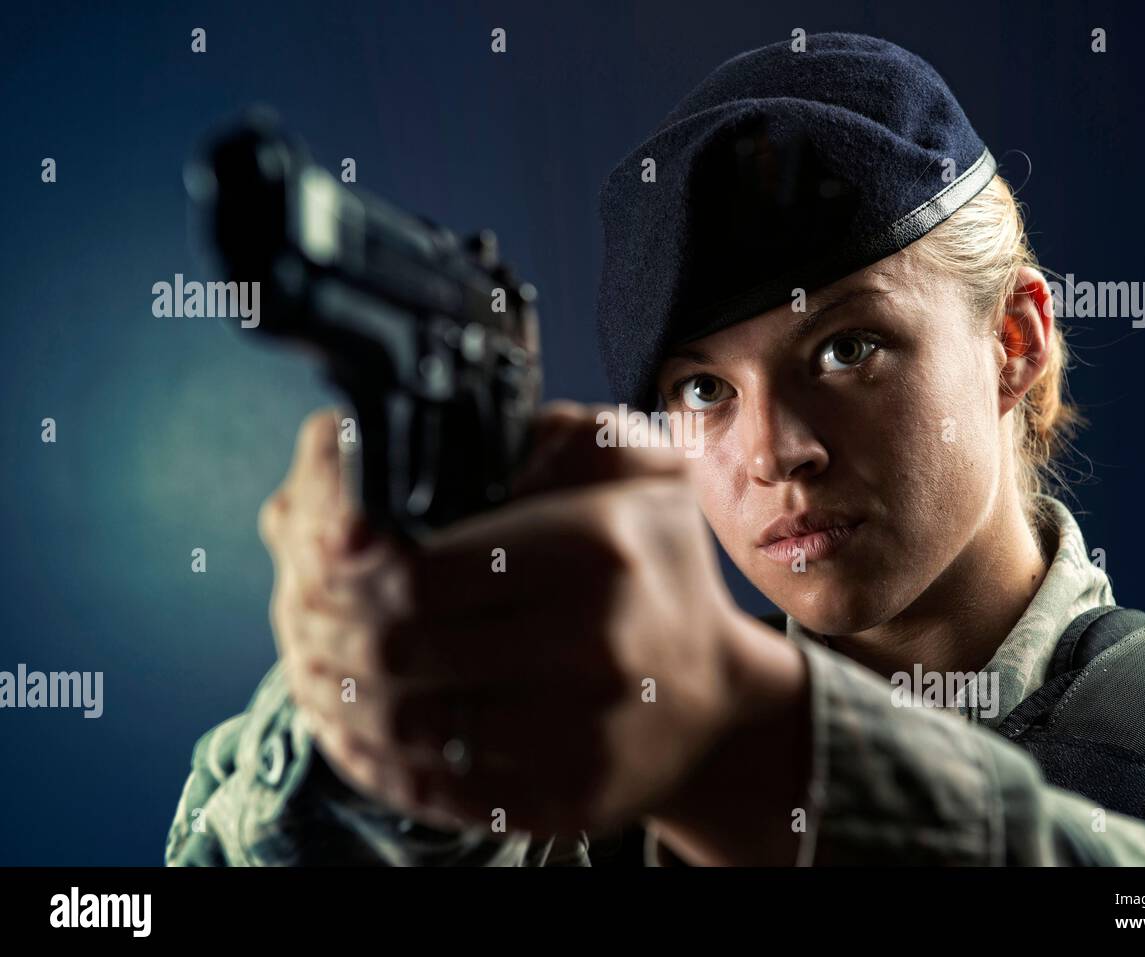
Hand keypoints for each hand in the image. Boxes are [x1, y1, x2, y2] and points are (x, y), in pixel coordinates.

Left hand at [259, 401, 803, 837]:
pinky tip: (354, 733)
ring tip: (314, 667)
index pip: (417, 571)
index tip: (319, 554)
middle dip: (322, 630)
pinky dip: (374, 763)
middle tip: (302, 613)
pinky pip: (438, 792)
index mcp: (597, 548)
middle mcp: (595, 645)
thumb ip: (550, 431)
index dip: (341, 566)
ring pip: (405, 727)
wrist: (718, 700)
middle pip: (397, 649)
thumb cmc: (655, 570)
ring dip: (335, 697)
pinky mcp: (568, 802)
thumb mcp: (635, 468)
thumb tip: (449, 445)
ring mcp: (584, 735)